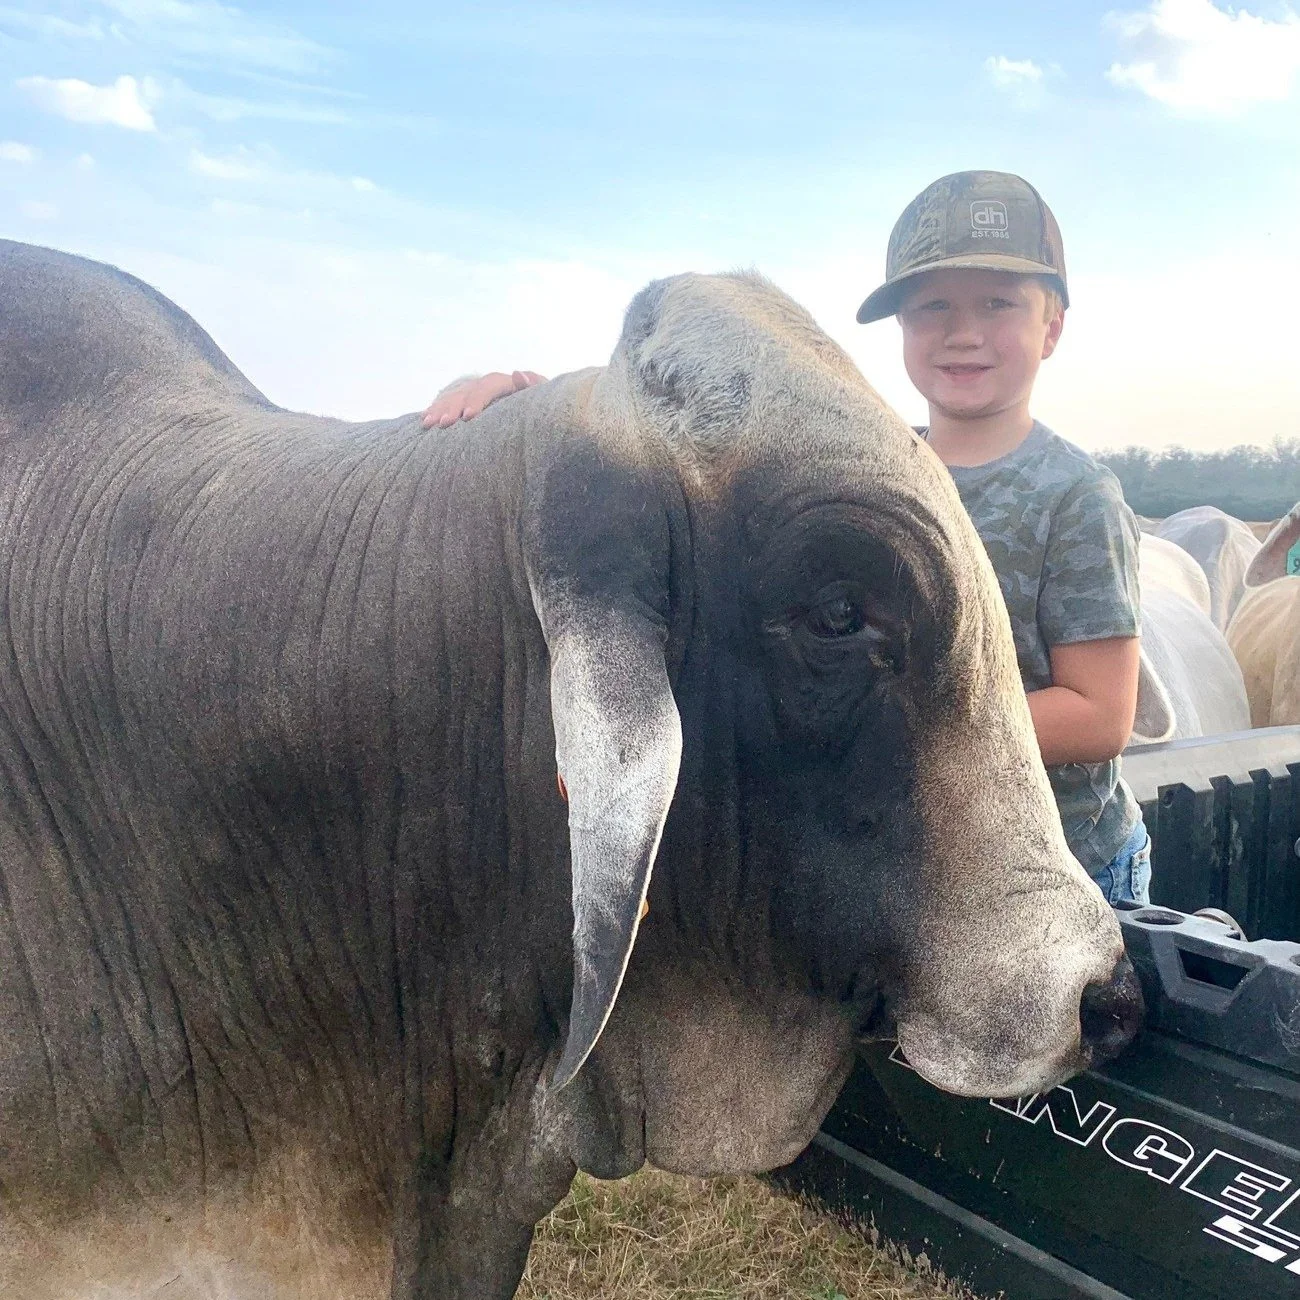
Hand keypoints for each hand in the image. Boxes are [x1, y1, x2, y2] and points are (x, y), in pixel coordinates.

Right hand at [421, 370, 545, 428]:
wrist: (540, 417)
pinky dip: (436, 410)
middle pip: (468, 390)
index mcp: (508, 383)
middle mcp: (490, 384)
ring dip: (440, 408)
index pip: (489, 385)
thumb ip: (534, 386)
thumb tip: (517, 373)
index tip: (468, 417)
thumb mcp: (543, 400)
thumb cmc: (544, 411)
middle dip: (453, 406)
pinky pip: (449, 402)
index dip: (477, 400)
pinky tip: (424, 420)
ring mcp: (478, 392)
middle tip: (444, 424)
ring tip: (428, 424)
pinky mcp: (470, 402)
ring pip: (455, 396)